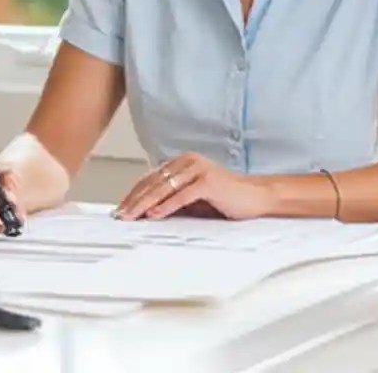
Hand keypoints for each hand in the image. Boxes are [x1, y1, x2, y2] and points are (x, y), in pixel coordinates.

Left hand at [115, 152, 272, 220]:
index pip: (150, 178)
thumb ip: (171, 200)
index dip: (133, 194)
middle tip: (120, 215)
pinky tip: (153, 215)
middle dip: (134, 200)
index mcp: (182, 162)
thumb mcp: (193, 199)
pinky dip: (166, 206)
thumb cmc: (225, 199)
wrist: (257, 197)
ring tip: (131, 217)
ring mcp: (198, 169)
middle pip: (153, 182)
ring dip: (144, 204)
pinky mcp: (208, 181)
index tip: (120, 209)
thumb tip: (144, 212)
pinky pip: (181, 195)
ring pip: (163, 188)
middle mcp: (187, 161)